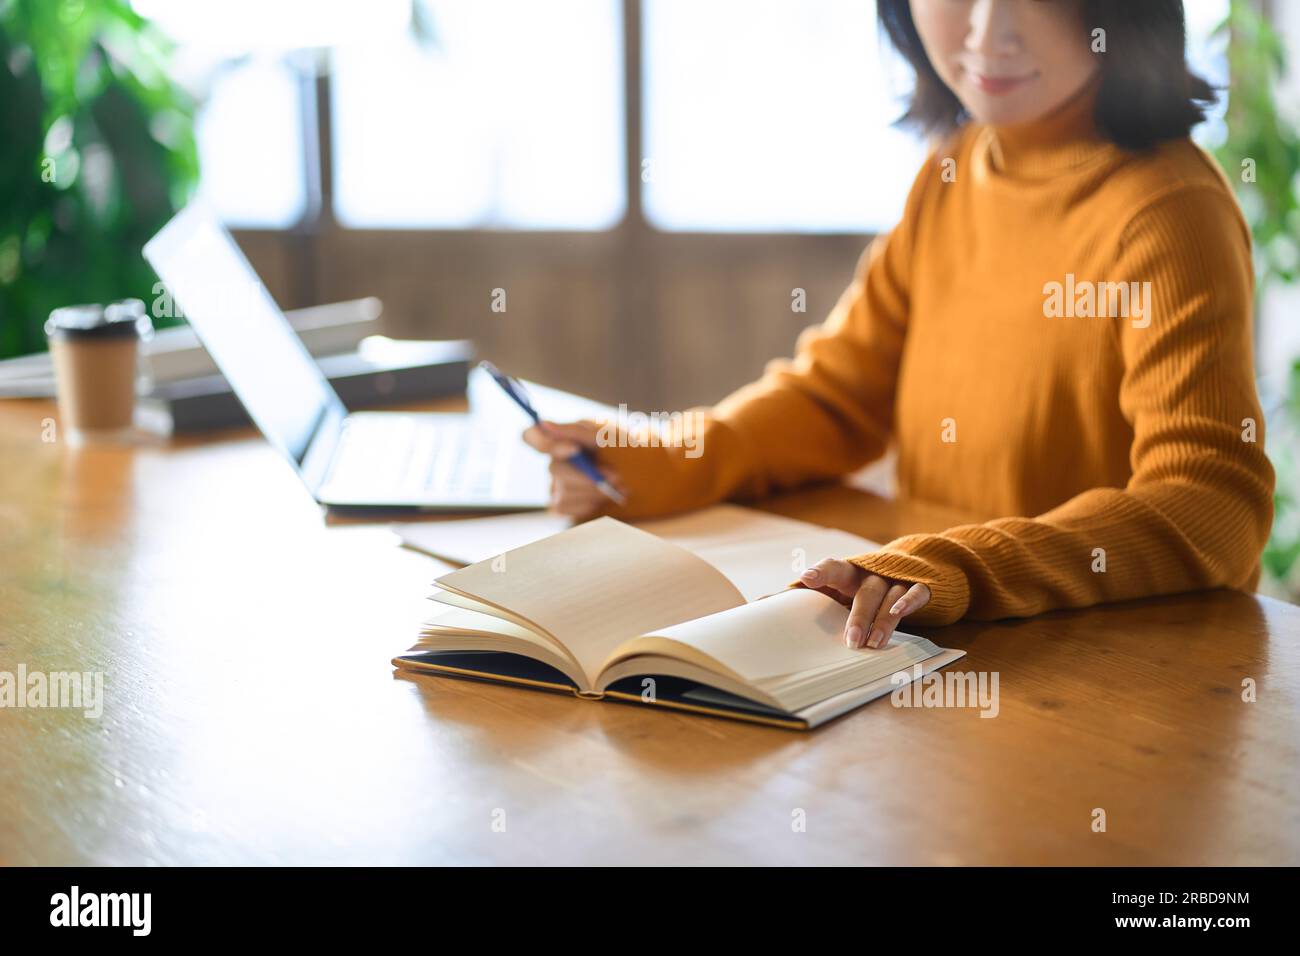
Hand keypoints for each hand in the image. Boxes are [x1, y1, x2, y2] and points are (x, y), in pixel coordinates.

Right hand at [522, 420, 627, 517]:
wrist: (646, 478)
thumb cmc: (626, 451)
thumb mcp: (608, 435)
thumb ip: (576, 430)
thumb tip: (543, 424)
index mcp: (563, 438)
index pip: (531, 436)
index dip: (543, 443)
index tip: (575, 448)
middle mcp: (556, 461)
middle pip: (554, 469)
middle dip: (588, 476)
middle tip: (616, 477)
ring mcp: (557, 485)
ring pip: (563, 492)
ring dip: (594, 491)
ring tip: (616, 487)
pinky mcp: (564, 505)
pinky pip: (566, 508)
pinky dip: (589, 504)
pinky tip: (603, 498)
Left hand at [798, 559, 929, 648]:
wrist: (907, 568)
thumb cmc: (857, 586)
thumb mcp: (835, 589)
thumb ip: (803, 596)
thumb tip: (762, 603)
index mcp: (848, 572)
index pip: (833, 567)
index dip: (821, 572)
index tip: (807, 578)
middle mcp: (872, 574)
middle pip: (865, 592)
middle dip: (858, 617)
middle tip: (851, 641)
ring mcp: (895, 579)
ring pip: (890, 597)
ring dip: (882, 620)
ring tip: (873, 643)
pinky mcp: (919, 585)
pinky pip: (916, 592)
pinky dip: (908, 601)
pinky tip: (900, 612)